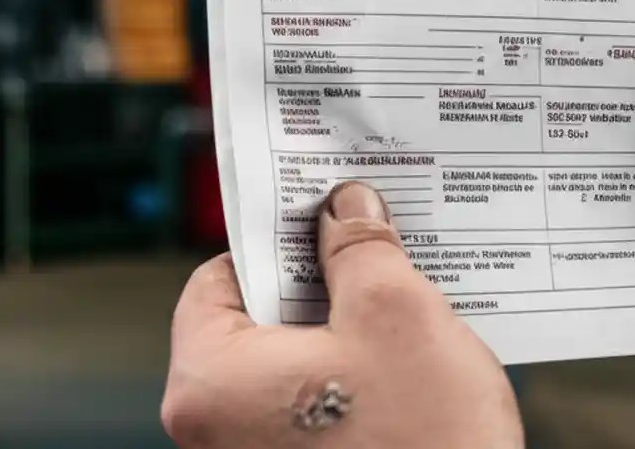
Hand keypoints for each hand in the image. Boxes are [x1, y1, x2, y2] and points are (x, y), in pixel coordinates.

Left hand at [162, 182, 523, 448]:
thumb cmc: (422, 445)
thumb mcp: (397, 315)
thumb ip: (361, 248)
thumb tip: (346, 209)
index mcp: (211, 382)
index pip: (217, 278)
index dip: (276, 241)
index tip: (325, 219)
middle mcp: (217, 429)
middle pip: (258, 319)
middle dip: (323, 282)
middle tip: (376, 258)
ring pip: (296, 362)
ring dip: (348, 329)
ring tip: (403, 310)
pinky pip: (316, 403)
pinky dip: (356, 375)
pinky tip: (406, 362)